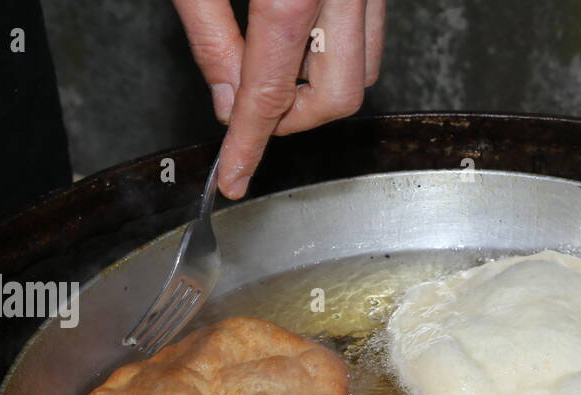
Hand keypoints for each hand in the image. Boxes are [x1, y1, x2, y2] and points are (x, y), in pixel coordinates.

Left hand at [173, 0, 385, 199]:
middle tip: (256, 107)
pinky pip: (371, 38)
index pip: (271, 93)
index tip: (235, 174)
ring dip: (318, 87)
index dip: (249, 141)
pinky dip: (337, 55)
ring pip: (365, 73)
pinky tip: (301, 40)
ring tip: (275, 62)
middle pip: (338, 97)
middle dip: (294, 118)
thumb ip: (209, 34)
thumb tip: (227, 98)